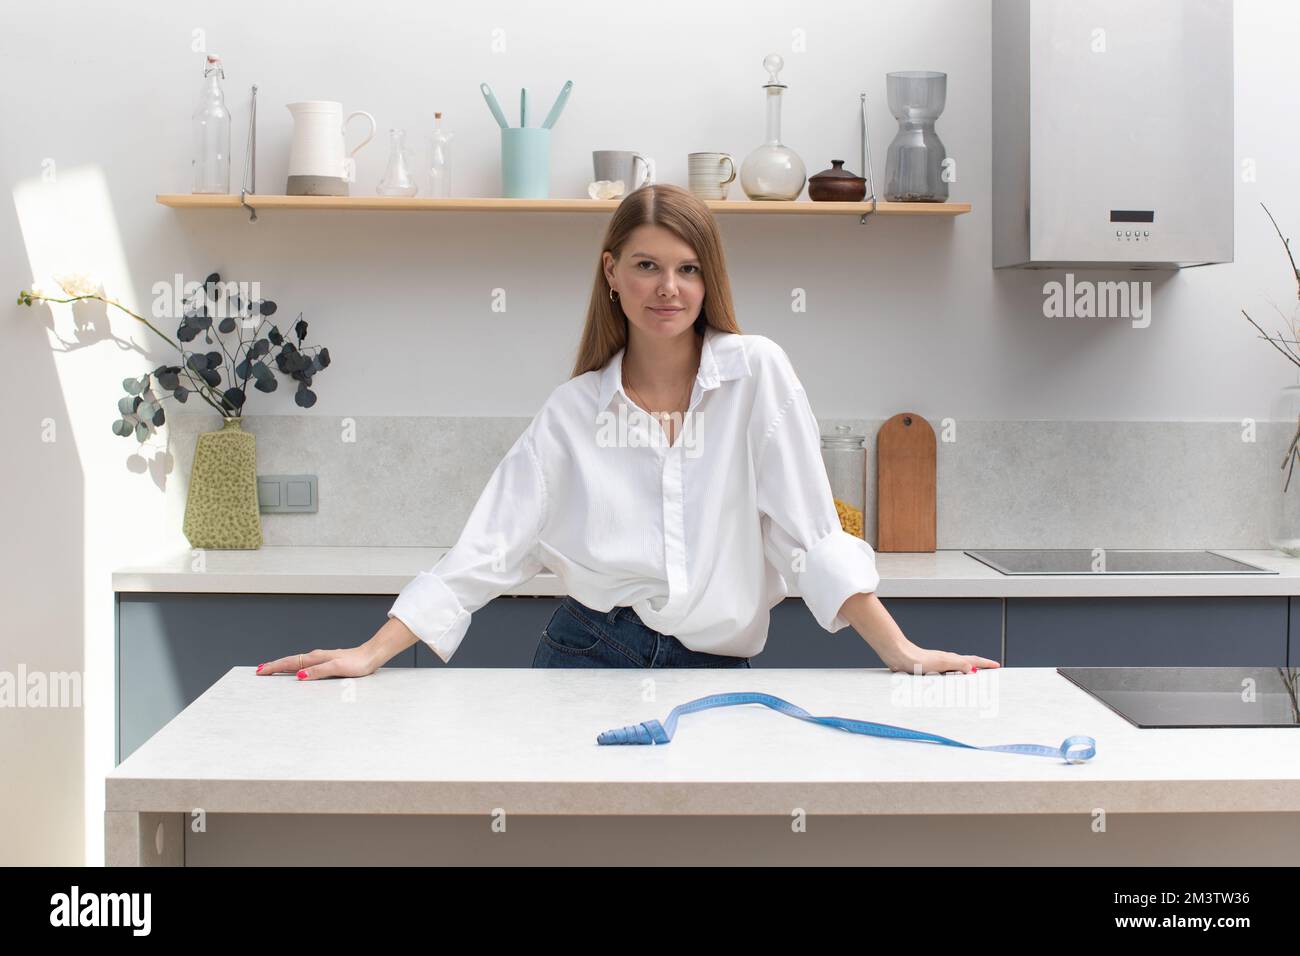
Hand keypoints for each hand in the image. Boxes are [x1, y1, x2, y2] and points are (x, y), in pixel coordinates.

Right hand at [256, 645, 381, 680]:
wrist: (371, 656)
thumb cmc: (357, 663)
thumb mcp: (337, 668)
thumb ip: (318, 671)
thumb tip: (299, 676)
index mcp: (316, 658)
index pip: (290, 662)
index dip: (274, 667)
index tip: (260, 671)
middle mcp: (317, 657)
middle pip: (290, 661)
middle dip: (274, 665)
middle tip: (259, 670)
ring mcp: (322, 658)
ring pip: (297, 661)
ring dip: (283, 665)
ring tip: (271, 669)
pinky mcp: (327, 662)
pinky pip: (305, 664)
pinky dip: (295, 667)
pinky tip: (296, 670)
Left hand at [881, 640, 1000, 675]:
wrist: (899, 655)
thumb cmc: (917, 659)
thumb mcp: (941, 663)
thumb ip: (958, 664)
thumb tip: (972, 669)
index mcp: (951, 658)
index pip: (973, 661)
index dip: (985, 663)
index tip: (996, 665)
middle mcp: (946, 660)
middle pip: (967, 662)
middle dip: (979, 667)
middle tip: (990, 670)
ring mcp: (938, 664)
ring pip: (957, 668)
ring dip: (967, 671)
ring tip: (975, 676)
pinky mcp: (930, 669)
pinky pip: (947, 673)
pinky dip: (954, 676)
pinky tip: (950, 680)